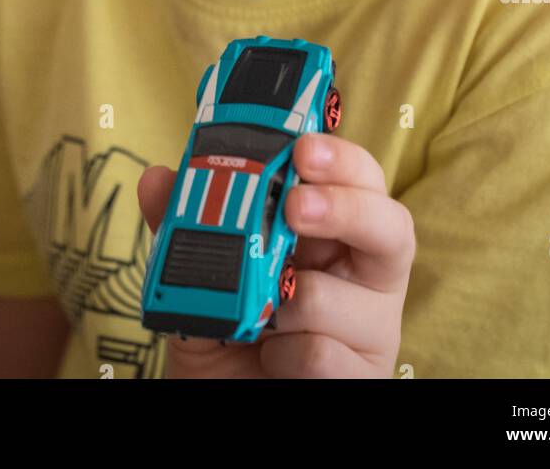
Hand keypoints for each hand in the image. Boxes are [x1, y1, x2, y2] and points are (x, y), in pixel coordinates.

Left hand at [137, 133, 414, 377]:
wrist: (224, 401)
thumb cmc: (230, 331)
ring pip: (335, 297)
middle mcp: (365, 274)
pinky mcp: (363, 377)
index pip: (360, 179)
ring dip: (283, 306)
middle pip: (392, 225)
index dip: (341, 159)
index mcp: (336, 233)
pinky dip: (283, 355)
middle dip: (342, 208)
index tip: (303, 148)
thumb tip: (158, 179)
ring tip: (262, 318)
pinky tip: (272, 359)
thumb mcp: (202, 275)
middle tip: (293, 207)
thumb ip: (186, 228)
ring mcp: (372, 329)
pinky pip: (321, 354)